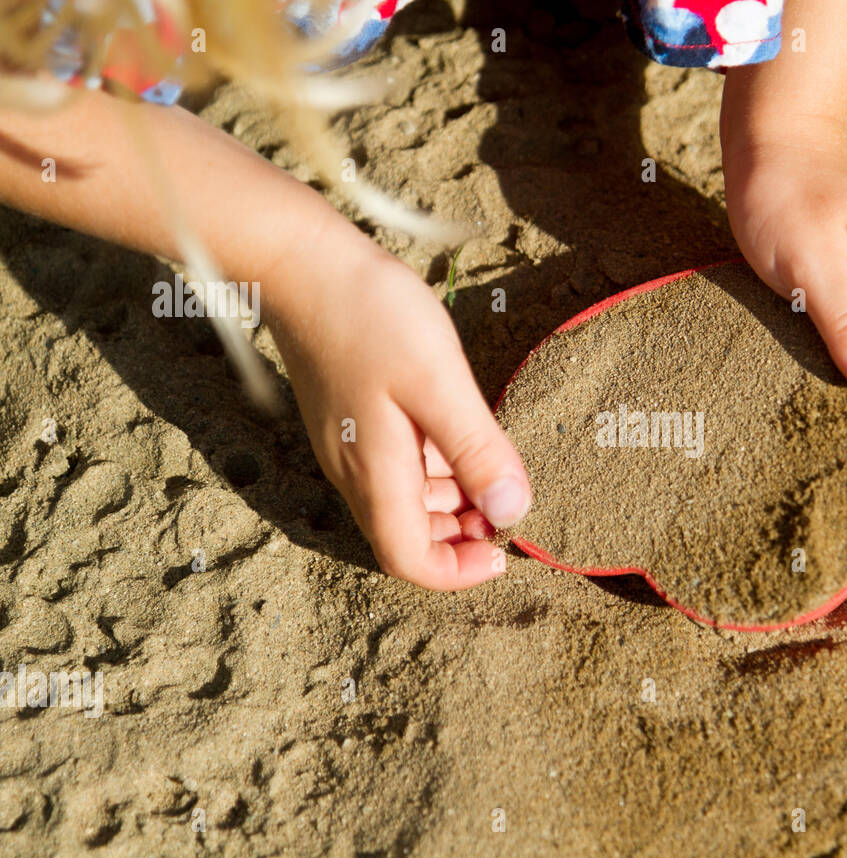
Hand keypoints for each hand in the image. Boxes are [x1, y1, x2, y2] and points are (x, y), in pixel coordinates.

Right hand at [268, 239, 531, 588]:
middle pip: (408, 538)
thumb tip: (512, 513)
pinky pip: (396, 469)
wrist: (302, 264)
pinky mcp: (352, 421)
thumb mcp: (438, 382)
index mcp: (374, 475)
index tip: (505, 552)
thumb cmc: (370, 316)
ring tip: (495, 476)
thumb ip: (477, 450)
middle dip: (461, 539)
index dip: (459, 572)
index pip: (410, 561)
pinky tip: (461, 441)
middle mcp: (355, 473)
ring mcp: (350, 447)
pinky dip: (434, 473)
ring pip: (404, 503)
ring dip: (451, 504)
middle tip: (508, 510)